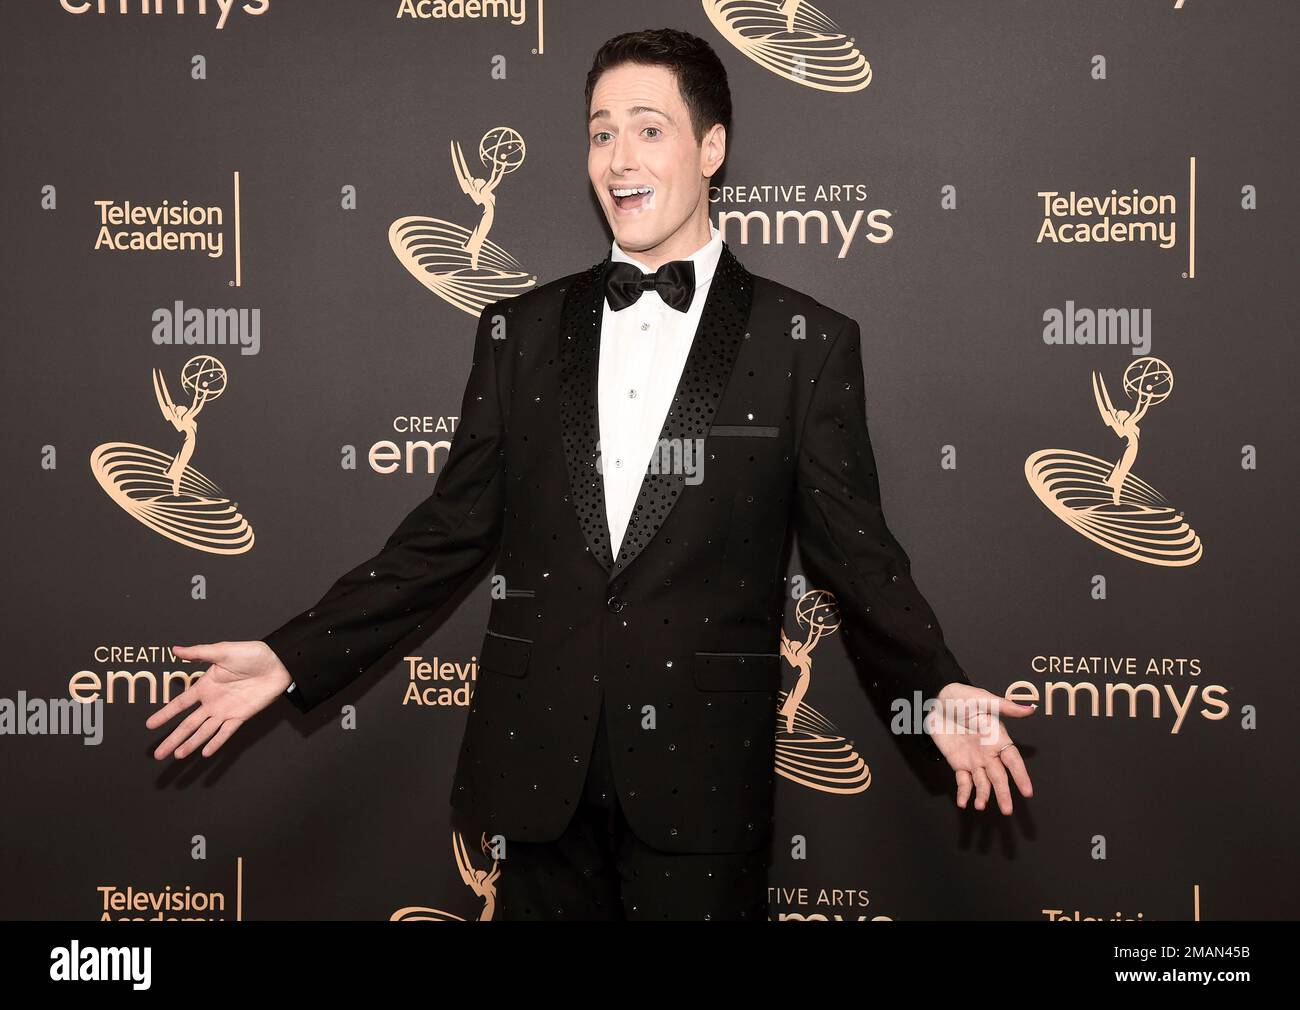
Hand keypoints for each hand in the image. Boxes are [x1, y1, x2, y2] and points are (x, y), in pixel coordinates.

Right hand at [146, 641, 292, 759]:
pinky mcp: (241, 716)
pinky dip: (216, 742)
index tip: (149, 725)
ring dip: (190, 744)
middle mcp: (212, 701)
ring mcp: (226, 710)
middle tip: (158, 754)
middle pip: (188, 724)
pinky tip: (204, 752)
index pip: (180, 704)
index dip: (164, 714)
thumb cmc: (252, 654)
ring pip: (203, 731)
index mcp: (205, 685)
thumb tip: (175, 649)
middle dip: (173, 738)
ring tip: (177, 756)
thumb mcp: (223, 651)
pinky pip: (226, 732)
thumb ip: (199, 653)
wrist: (278, 663)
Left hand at [927, 683, 1034, 814]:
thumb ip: (1005, 706)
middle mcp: (989, 752)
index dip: (1021, 776)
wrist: (933, 700)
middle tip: (1007, 810)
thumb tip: (1030, 709)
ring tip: (980, 805)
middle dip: (1003, 794)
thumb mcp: (982, 699)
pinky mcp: (958, 763)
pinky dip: (964, 793)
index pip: (1013, 760)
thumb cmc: (960, 697)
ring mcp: (974, 760)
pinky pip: (963, 782)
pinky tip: (963, 802)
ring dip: (983, 796)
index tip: (1027, 792)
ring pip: (983, 783)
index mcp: (997, 738)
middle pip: (999, 777)